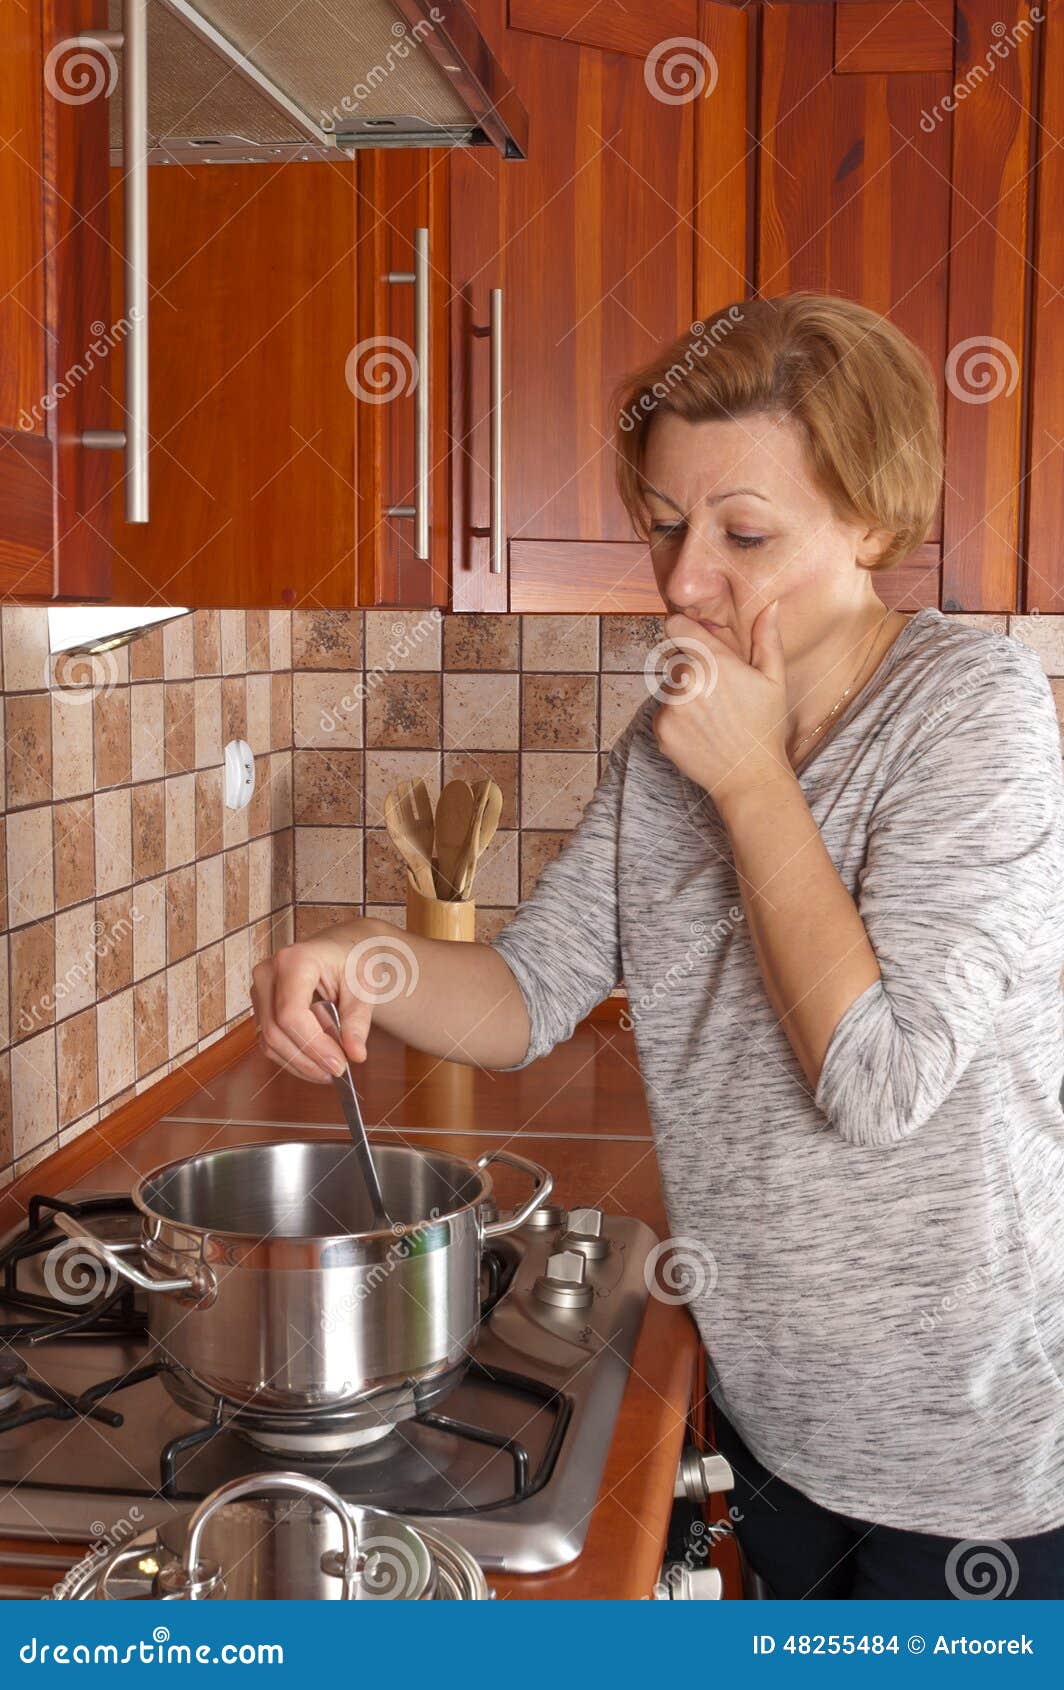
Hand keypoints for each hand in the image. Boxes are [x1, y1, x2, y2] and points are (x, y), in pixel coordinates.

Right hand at [251, 922, 385, 1081]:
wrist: (344, 946)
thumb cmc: (353, 959)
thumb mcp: (363, 988)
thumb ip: (357, 1022)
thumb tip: (355, 1055)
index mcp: (294, 960)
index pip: (291, 1014)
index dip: (313, 1045)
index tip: (338, 1065)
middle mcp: (269, 972)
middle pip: (276, 1030)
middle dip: (307, 1058)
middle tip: (338, 1072)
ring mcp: (261, 988)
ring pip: (269, 1040)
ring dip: (300, 1062)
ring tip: (331, 1069)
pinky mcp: (262, 1005)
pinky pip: (269, 1040)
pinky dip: (293, 1056)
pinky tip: (316, 1061)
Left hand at [652, 602, 790, 810]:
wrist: (749, 777)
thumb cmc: (765, 726)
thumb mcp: (775, 680)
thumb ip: (767, 639)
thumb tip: (770, 605)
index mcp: (714, 661)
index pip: (676, 626)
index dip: (684, 630)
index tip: (693, 638)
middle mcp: (687, 680)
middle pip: (675, 658)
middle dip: (692, 667)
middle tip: (718, 693)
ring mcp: (670, 706)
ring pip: (669, 685)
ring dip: (683, 694)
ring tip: (712, 716)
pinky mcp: (660, 728)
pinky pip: (662, 711)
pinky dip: (676, 718)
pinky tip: (701, 731)